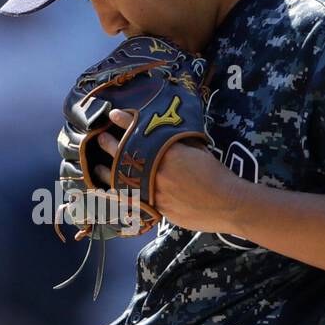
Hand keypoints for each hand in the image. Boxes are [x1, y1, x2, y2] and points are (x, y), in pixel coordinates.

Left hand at [95, 108, 247, 234]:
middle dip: (109, 145)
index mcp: (167, 153)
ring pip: (122, 181)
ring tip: (96, 167)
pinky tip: (111, 193)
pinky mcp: (156, 210)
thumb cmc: (217, 175)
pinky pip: (132, 201)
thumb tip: (164, 138)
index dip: (124, 122)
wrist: (228, 203)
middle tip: (101, 138)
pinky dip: (121, 195)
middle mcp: (156, 171)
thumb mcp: (198, 151)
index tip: (113, 115)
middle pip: (124, 155)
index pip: (139, 133)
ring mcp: (154, 192)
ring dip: (107, 172)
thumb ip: (177, 145)